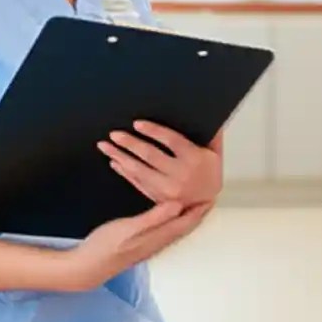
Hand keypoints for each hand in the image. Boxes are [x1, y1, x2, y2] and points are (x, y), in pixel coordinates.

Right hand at [64, 200, 211, 290]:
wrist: (87, 268)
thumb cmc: (106, 246)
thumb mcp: (129, 227)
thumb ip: (154, 217)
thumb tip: (178, 204)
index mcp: (158, 237)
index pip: (186, 221)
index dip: (200, 209)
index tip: (212, 195)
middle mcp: (158, 243)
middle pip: (185, 227)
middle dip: (198, 213)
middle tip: (209, 197)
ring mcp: (150, 246)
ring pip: (176, 230)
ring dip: (187, 218)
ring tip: (195, 205)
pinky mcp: (142, 246)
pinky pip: (166, 232)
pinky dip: (174, 222)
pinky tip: (170, 217)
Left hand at [99, 121, 222, 206]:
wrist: (204, 205)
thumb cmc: (209, 175)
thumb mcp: (215, 154)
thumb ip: (212, 135)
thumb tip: (213, 115)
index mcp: (194, 159)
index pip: (172, 141)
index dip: (154, 131)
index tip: (137, 123)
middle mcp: (180, 174)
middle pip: (151, 155)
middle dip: (130, 143)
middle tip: (114, 134)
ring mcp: (166, 188)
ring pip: (139, 170)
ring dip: (120, 156)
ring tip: (105, 146)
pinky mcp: (156, 197)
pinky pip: (136, 182)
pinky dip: (123, 172)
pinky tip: (114, 161)